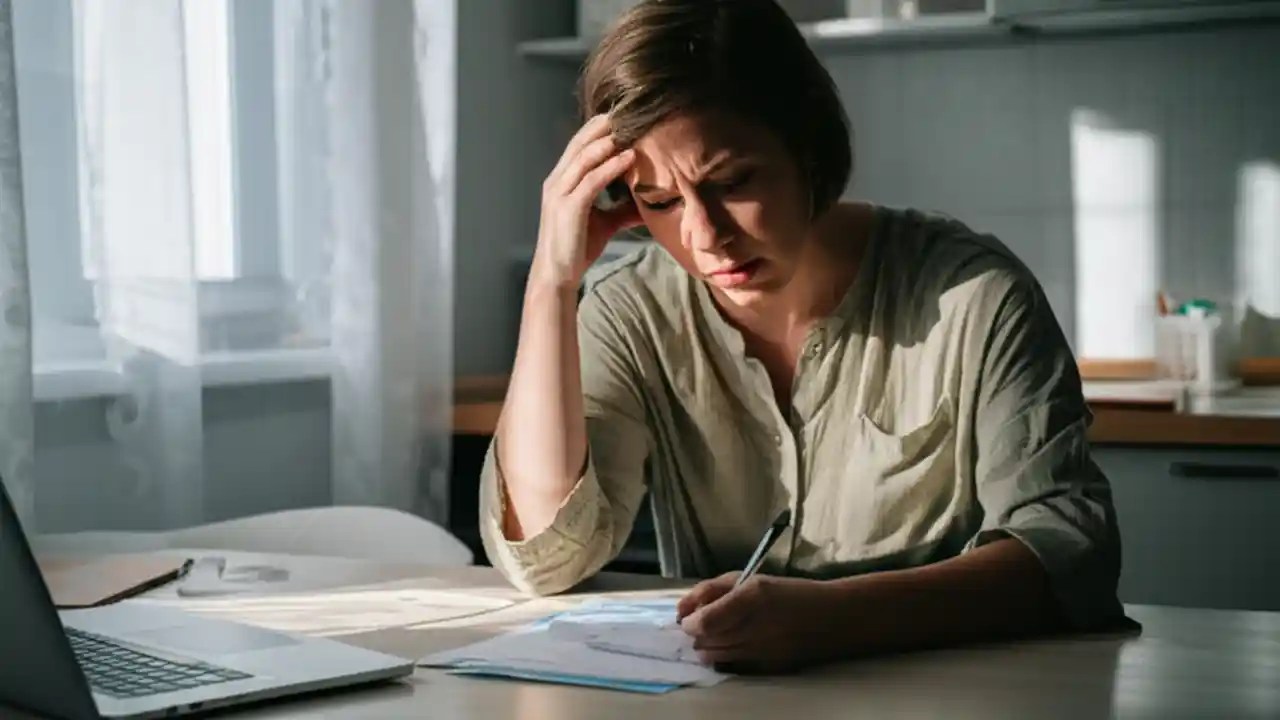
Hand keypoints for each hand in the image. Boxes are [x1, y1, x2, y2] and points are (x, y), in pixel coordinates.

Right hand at [531, 114, 642, 288]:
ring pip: (584, 157)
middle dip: (603, 125)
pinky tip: (629, 158)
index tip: (622, 117)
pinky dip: (611, 167)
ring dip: (609, 141)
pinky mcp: (569, 207)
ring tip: (631, 128)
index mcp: (561, 181)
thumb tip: (648, 204)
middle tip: (627, 111)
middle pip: (580, 143)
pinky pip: (591, 180)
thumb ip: (622, 209)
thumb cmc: (577, 248)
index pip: (579, 145)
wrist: (558, 275)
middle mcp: (557, 181)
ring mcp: (560, 193)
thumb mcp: (604, 223)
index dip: (599, 129)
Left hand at [677, 572, 842, 673]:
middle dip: (696, 633)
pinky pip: (731, 665)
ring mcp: (761, 650)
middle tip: (704, 622)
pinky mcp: (766, 667)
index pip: (704, 621)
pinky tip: (732, 644)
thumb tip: (681, 609)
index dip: (690, 621)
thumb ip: (712, 590)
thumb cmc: (789, 592)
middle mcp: (754, 626)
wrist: (832, 618)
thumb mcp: (750, 579)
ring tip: (718, 632)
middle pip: (705, 641)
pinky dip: (723, 656)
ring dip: (707, 645)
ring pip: (714, 656)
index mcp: (750, 597)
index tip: (691, 616)